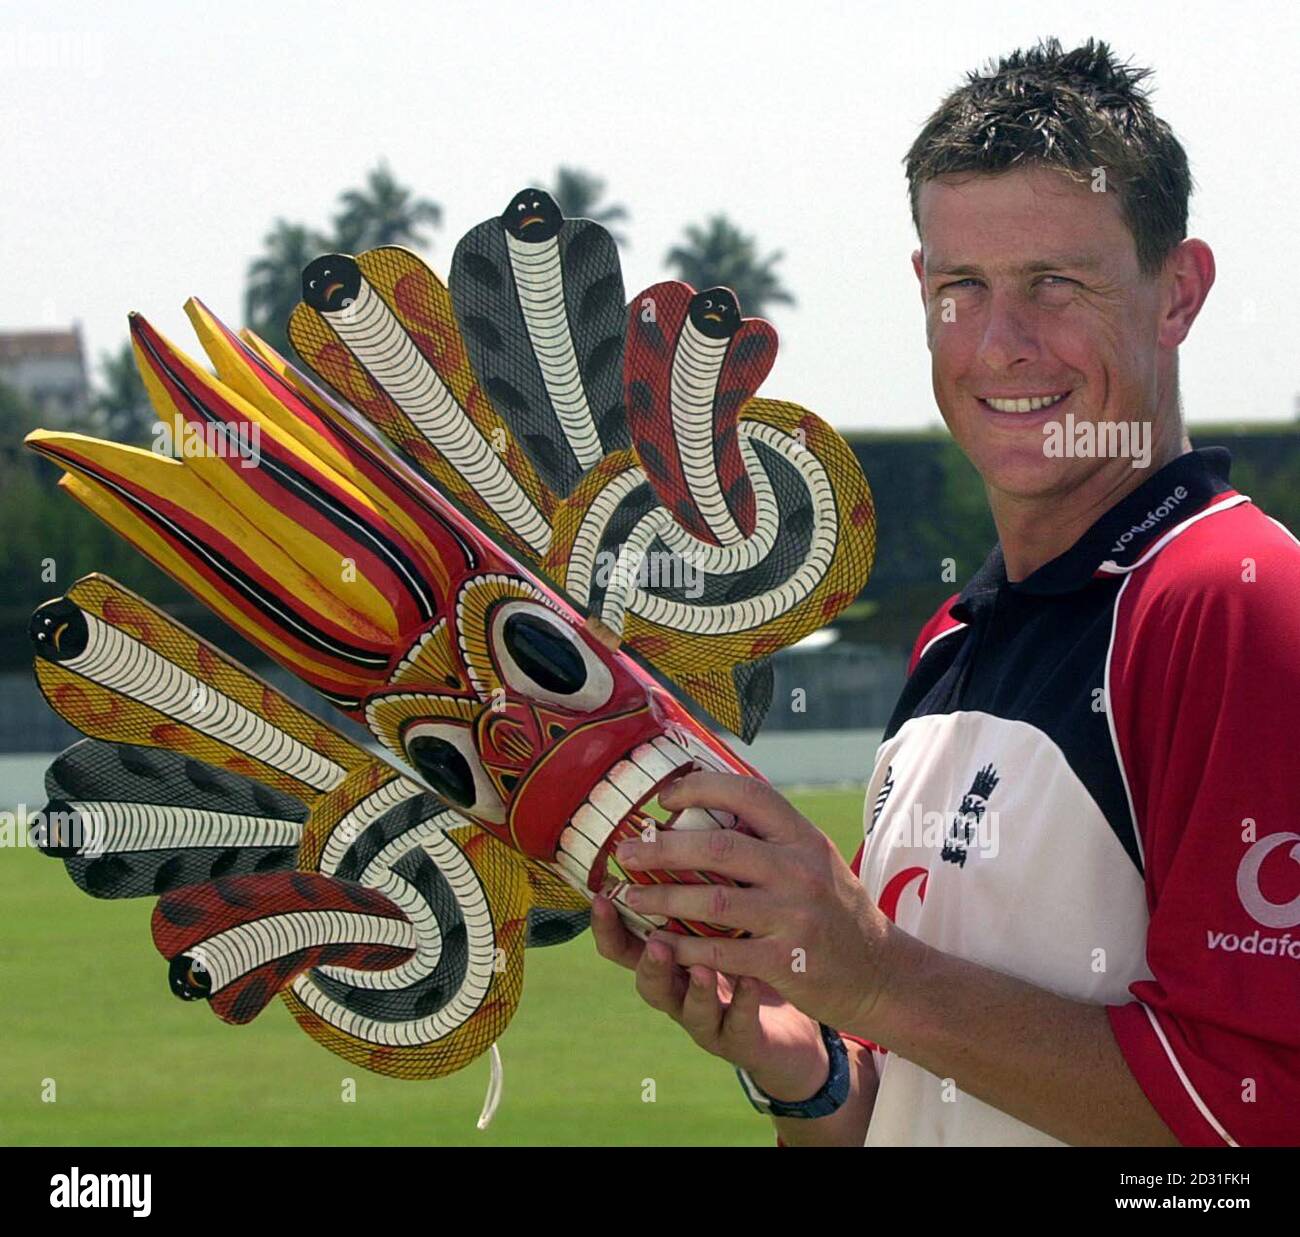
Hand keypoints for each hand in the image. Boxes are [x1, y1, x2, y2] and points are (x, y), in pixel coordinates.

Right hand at [590, 890, 830, 1098]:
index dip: (607, 923)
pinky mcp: (744, 1037)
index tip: (598, 894)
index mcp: (672, 950)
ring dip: (690, 986)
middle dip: (644, 955)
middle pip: (647, 979)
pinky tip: (750, 980)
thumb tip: (692, 807)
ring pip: (687, 1009)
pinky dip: (741, 1001)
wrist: (801, 1005)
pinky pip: (739, 1023)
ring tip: (698, 968)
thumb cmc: (754, 947)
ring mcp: (712, 1015)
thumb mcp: (729, 907)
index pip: (626, 941)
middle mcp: (682, 985)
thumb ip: (709, 871)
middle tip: (650, 935)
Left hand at [613, 771, 898, 1034]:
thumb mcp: (814, 859)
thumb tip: (705, 801)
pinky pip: (721, 952)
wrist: (881, 974)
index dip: (700, 788)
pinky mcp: (786, 961)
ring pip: (712, 901)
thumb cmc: (834, 910)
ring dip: (662, 898)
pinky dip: (684, 948)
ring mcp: (794, 916)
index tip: (663, 799)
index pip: (748, 793)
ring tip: (629, 898)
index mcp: (803, 837)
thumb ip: (770, 836)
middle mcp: (801, 870)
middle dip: (663, 848)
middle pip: (719, 846)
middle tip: (626, 851)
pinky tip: (659, 942)